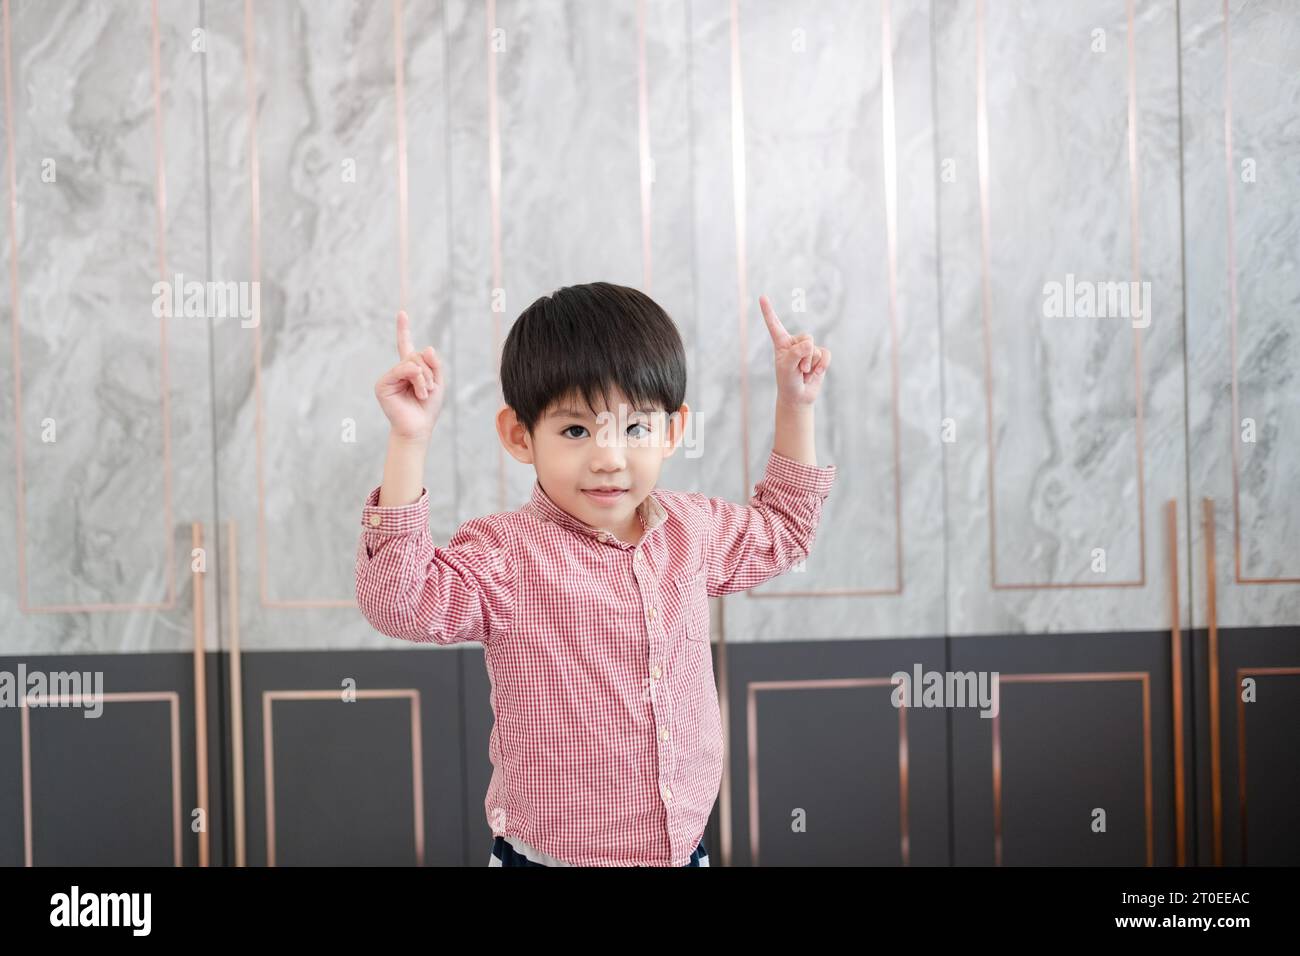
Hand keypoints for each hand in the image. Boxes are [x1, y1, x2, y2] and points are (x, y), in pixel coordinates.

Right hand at [374, 311, 444, 442]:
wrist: (419, 427)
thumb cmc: (427, 408)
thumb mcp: (438, 382)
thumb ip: (434, 364)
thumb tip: (426, 347)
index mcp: (410, 369)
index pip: (406, 345)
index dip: (403, 329)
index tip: (402, 314)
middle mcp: (398, 370)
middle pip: (416, 354)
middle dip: (429, 370)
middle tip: (430, 388)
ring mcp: (389, 376)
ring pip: (411, 362)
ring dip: (425, 377)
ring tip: (424, 392)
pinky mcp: (383, 384)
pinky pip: (403, 370)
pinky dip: (416, 379)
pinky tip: (418, 392)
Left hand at [759, 295, 830, 406]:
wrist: (799, 397)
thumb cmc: (788, 382)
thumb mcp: (786, 368)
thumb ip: (796, 354)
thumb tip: (809, 344)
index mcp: (781, 343)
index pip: (774, 324)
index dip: (769, 311)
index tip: (762, 297)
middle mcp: (795, 343)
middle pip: (807, 338)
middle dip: (804, 357)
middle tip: (798, 370)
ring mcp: (808, 349)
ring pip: (815, 349)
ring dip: (810, 364)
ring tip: (803, 373)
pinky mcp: (819, 356)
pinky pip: (825, 355)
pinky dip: (822, 366)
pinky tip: (815, 373)